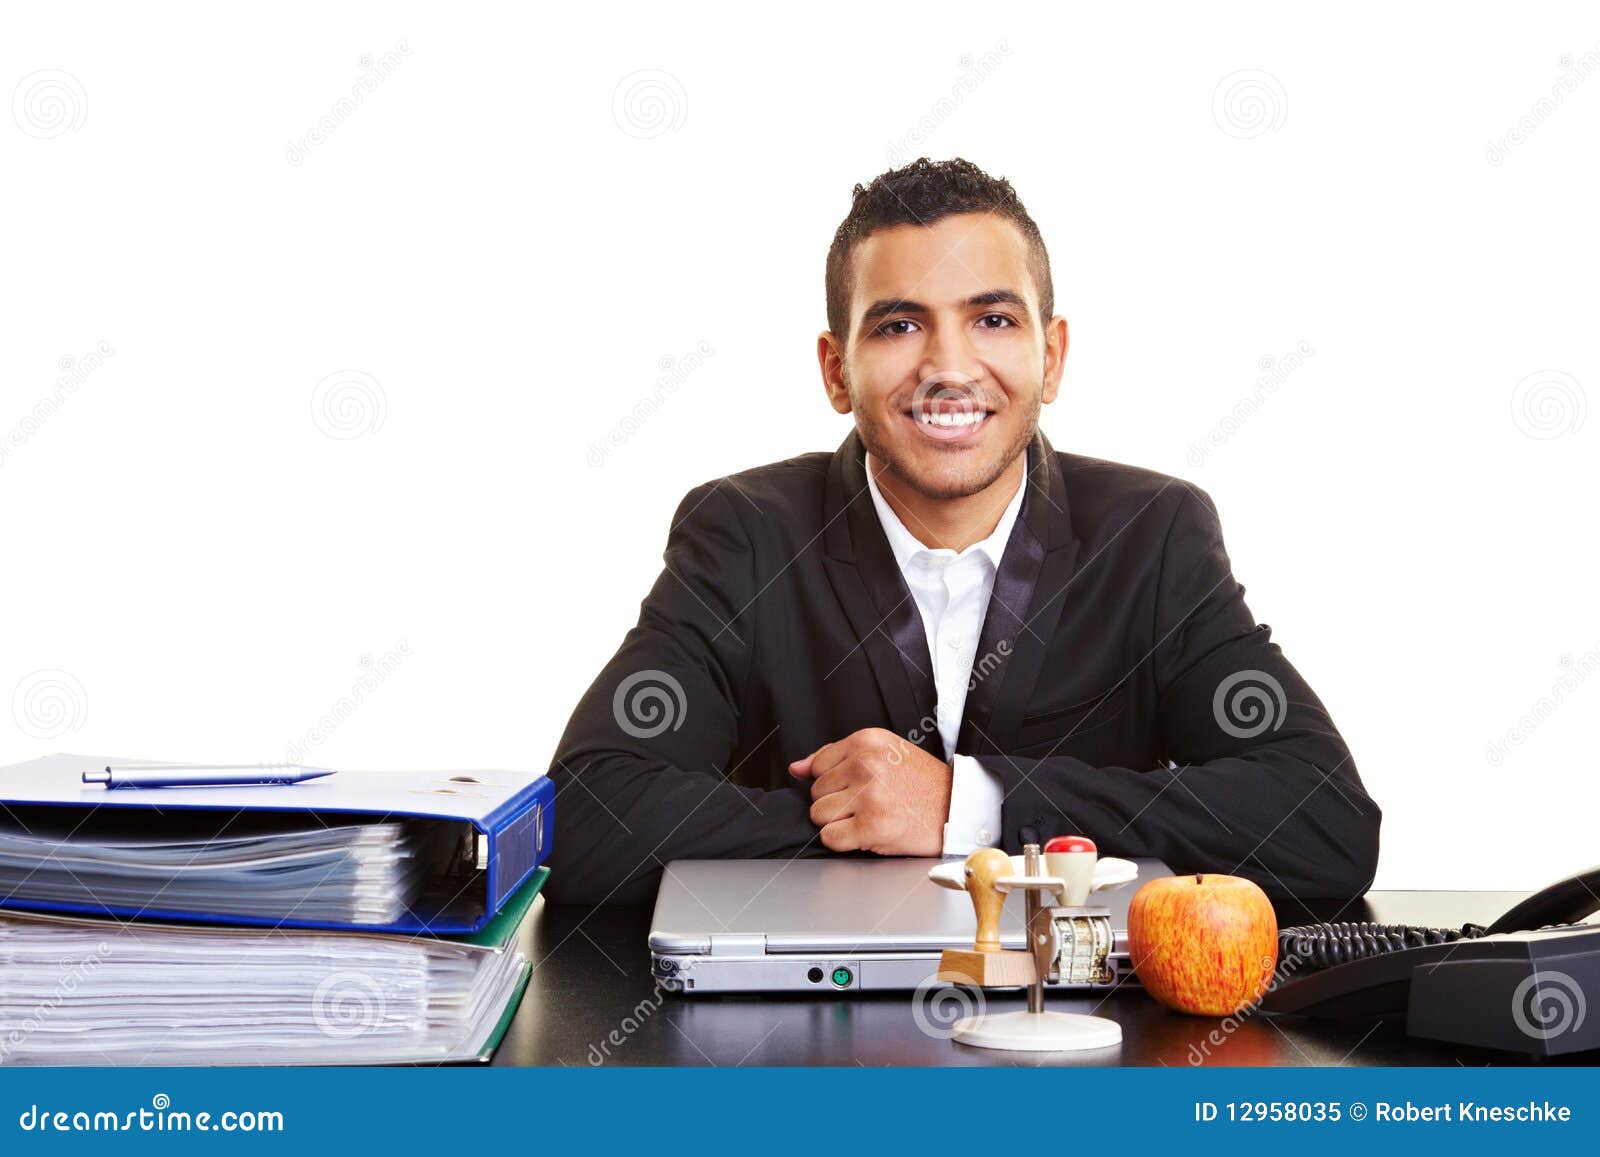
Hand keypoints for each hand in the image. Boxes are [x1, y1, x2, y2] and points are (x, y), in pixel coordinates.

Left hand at [788, 728, 951, 854]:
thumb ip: (836, 758)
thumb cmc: (923, 783)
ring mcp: (868, 795)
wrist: (958, 808)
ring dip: (839, 822)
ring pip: (819, 815)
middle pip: (815, 792)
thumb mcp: (883, 753)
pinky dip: (844, 841)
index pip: (817, 765)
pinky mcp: (871, 826)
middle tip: (867, 803)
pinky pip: (831, 837)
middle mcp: (865, 764)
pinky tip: (867, 832)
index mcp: (866, 741)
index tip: (856, 787)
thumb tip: (796, 768)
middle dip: (836, 802)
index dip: (833, 782)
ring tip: (868, 816)